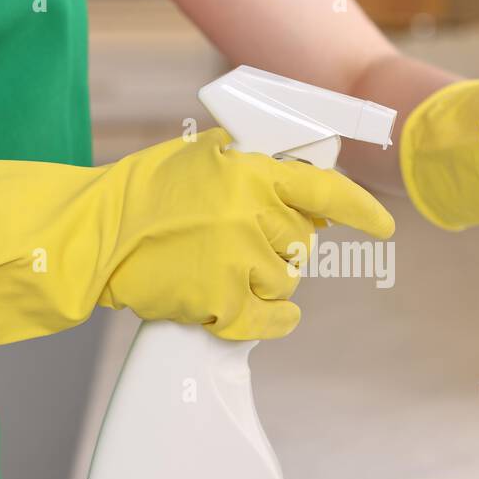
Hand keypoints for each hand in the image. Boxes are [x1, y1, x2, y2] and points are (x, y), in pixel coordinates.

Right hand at [99, 128, 394, 338]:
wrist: (96, 236)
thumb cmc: (144, 194)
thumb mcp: (200, 158)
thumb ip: (249, 165)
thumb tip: (293, 178)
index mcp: (252, 174)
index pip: (326, 192)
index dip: (361, 211)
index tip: (383, 225)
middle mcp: (253, 215)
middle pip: (301, 245)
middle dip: (280, 246)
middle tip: (242, 242)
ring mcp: (239, 261)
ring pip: (286, 281)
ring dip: (264, 279)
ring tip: (223, 266)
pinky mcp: (222, 302)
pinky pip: (269, 318)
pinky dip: (273, 321)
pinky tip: (272, 317)